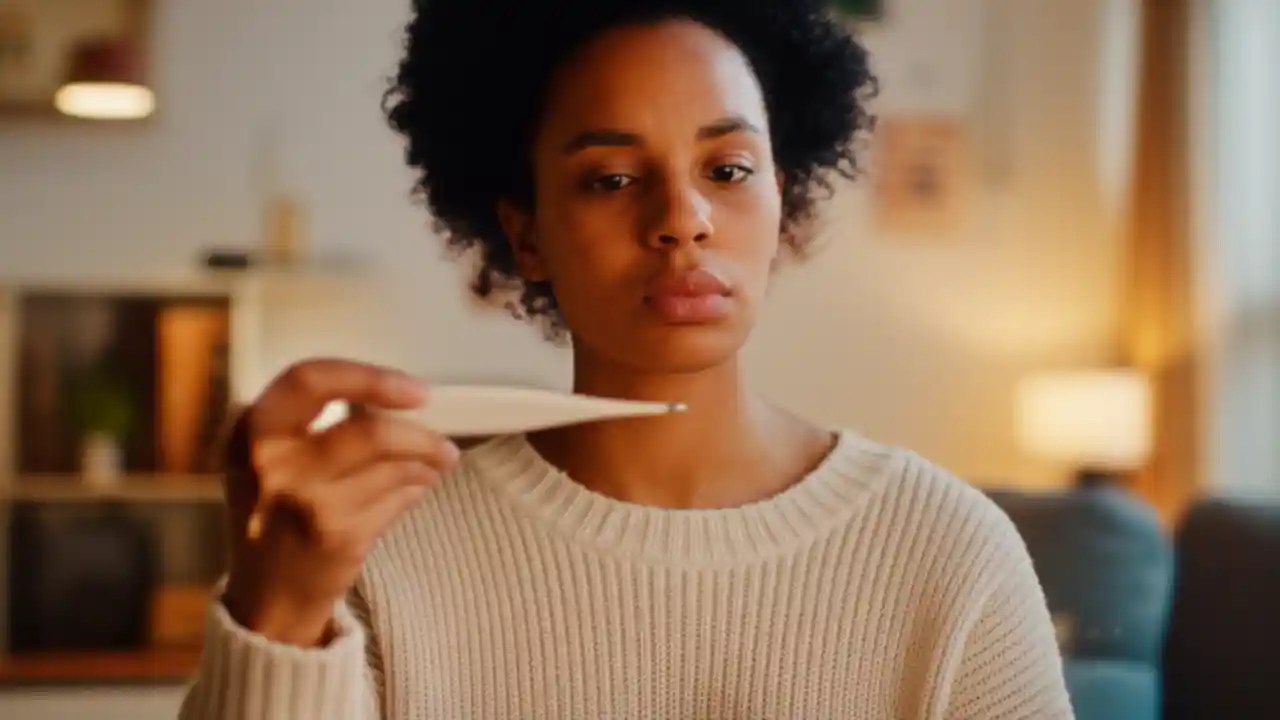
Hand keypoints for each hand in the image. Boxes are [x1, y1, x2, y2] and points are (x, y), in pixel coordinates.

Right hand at [221, 359, 459, 645]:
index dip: (368, 377)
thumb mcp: (270, 457)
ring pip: (394, 467)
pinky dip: (417, 487)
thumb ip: (314, 421)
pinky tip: (417, 487)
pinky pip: (398, 498)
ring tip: (435, 463)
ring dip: (427, 463)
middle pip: (370, 433)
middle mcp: (272, 465)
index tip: (414, 390)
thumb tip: (392, 396)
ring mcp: (307, 504)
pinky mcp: (338, 536)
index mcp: (251, 430)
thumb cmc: (277, 512)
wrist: (268, 596)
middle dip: (419, 436)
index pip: (310, 380)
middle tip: (444, 441)